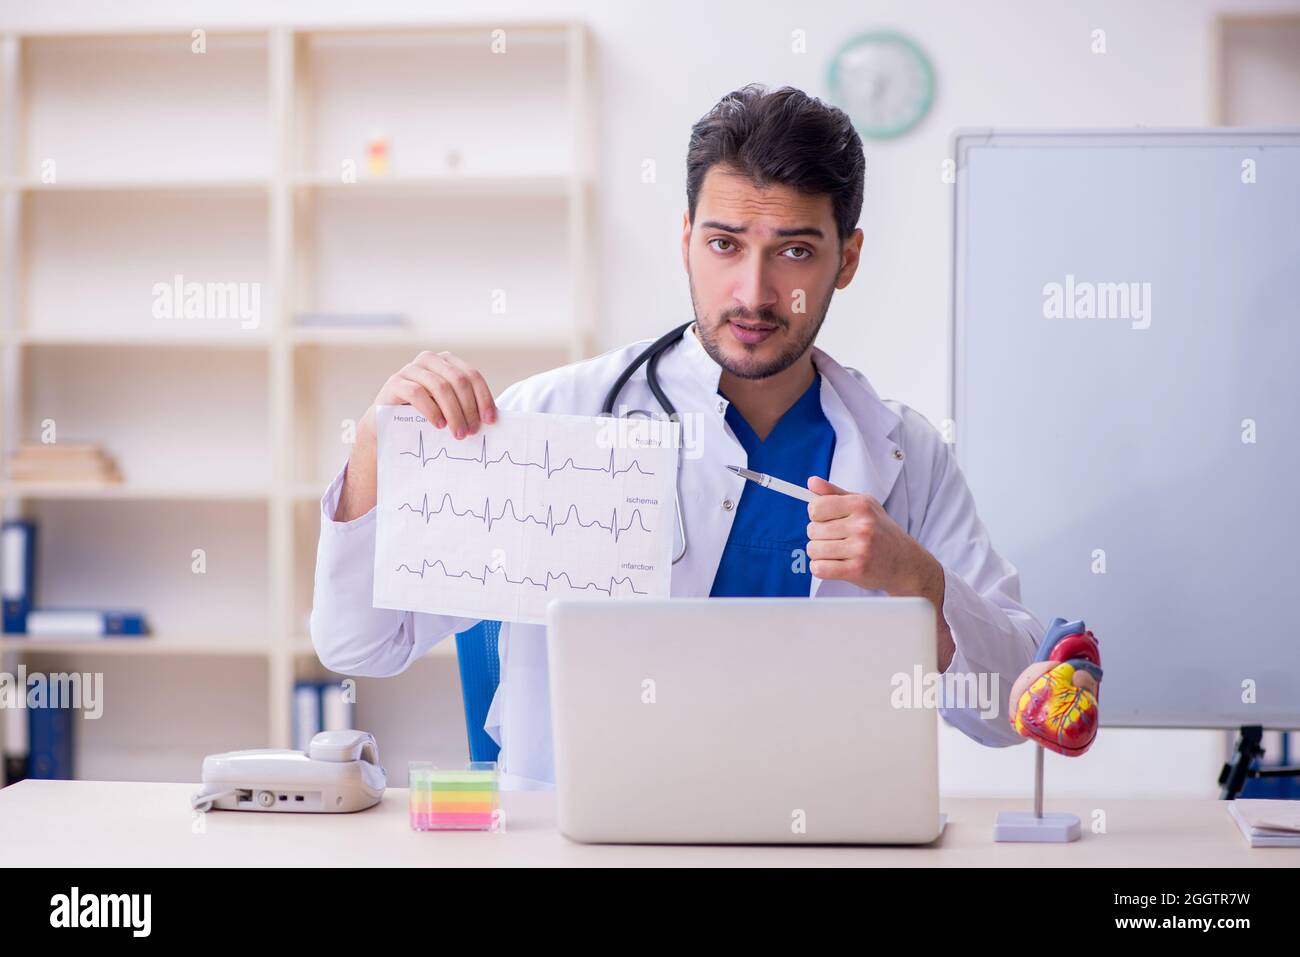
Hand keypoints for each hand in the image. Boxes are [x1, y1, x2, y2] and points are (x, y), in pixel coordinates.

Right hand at [335, 351, 496, 522]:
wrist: (388, 425)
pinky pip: (417, 393)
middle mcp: (429, 360)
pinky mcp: (394, 383)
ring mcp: (410, 369)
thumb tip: (494, 419)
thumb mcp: (449, 409)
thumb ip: (467, 407)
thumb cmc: (425, 417)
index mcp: (447, 362)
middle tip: (473, 432)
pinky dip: (431, 410)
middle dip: (469, 408)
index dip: (484, 398)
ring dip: (453, 412)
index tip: (490, 421)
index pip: (472, 375)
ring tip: (458, 434)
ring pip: (440, 386)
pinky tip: (439, 425)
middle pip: (458, 380)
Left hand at [805, 476, 940, 599]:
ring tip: (836, 552)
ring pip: (813, 550)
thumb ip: (835, 493)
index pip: (816, 507)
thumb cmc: (881, 532)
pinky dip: (820, 568)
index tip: (825, 520)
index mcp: (861, 505)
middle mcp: (862, 525)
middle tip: (835, 539)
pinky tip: (834, 565)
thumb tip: (812, 481)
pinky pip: (819, 569)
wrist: (905, 562)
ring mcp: (860, 548)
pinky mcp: (857, 570)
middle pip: (812, 530)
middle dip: (818, 535)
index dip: (816, 515)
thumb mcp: (863, 505)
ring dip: (819, 553)